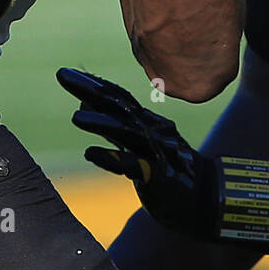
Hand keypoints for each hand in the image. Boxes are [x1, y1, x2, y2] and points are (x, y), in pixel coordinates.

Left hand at [57, 67, 215, 236]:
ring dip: (100, 123)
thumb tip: (85, 104)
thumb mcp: (142, 143)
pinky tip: (90, 153)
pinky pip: (132, 166)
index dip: (94, 83)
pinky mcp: (158, 176)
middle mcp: (151, 130)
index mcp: (147, 122)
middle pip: (118, 105)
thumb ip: (116, 125)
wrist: (206, 197)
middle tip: (62, 76)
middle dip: (90, 90)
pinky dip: (111, 158)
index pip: (118, 96)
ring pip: (126, 132)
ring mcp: (155, 151)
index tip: (68, 72)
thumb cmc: (169, 168)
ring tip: (75, 117)